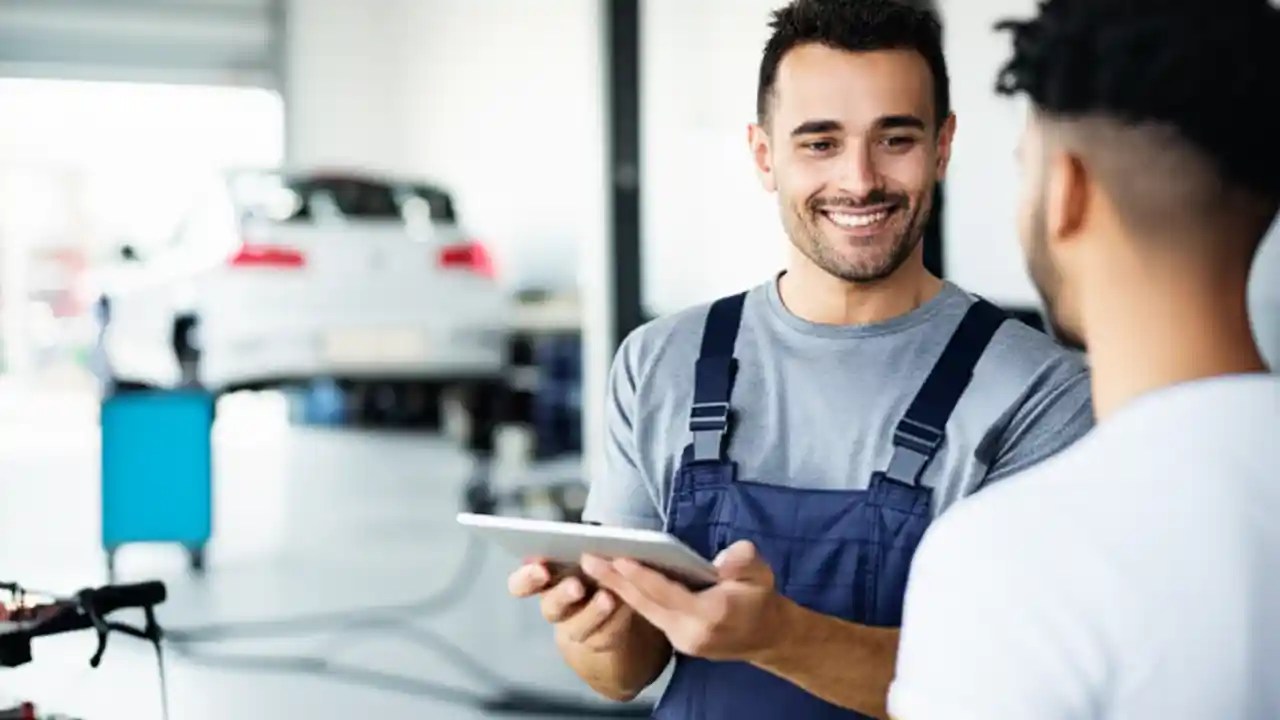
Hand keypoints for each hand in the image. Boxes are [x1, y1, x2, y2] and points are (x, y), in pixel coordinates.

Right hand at [507, 560, 635, 651]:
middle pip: (551, 607)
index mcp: (543, 580)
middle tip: (576, 586)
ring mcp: (574, 628)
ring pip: (578, 627)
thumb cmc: (590, 571)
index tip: (540, 569)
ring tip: (608, 598)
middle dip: (563, 596)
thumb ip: (586, 548)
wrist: (606, 614)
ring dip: (593, 612)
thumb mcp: (584, 558)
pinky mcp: (598, 642)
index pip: (521, 584)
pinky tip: (627, 604)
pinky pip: (605, 635)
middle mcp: (554, 606)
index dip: (527, 578)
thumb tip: (602, 536)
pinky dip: (617, 619)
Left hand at [581, 540, 790, 662]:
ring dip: (618, 589)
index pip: (667, 593)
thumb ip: (743, 562)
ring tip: (593, 567)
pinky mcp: (677, 640)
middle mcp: (690, 633)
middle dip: (615, 581)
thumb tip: (724, 558)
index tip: (617, 559)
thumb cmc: (760, 599)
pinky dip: (632, 597)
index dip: (641, 576)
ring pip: (644, 611)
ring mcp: (682, 640)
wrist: (768, 637)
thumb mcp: (761, 573)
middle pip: (646, 604)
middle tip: (588, 559)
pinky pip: (651, 616)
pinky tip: (615, 581)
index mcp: (710, 615)